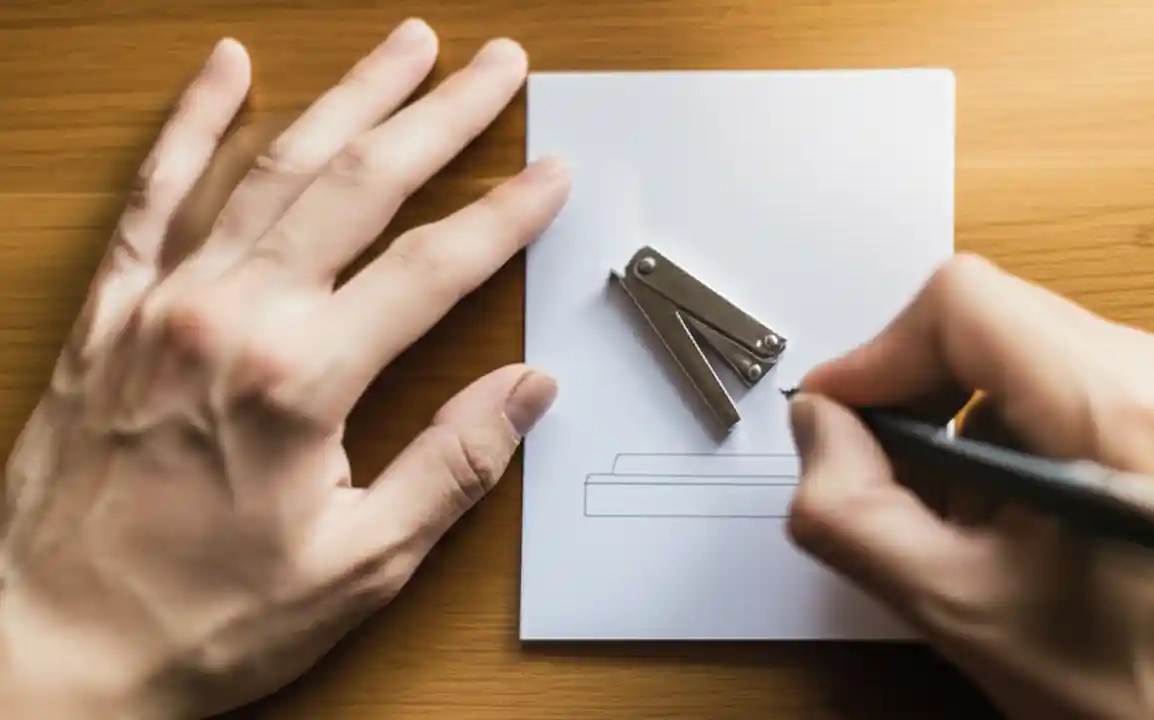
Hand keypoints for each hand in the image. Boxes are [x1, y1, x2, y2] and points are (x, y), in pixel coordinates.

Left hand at [0, 19, 568, 717]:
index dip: (505, 216)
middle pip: (360, 187)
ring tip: (406, 44)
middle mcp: (230, 318)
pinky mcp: (111, 311)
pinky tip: (226, 68)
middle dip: (440, 117)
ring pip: (272, 168)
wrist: (47, 646)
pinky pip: (154, 193)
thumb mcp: (358, 566)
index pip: (433, 268)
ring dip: (347, 98)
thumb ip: (451, 466)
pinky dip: (191, 124)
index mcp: (300, 381)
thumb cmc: (203, 620)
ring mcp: (163, 303)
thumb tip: (528, 387)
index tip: (551, 175)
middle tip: (497, 66)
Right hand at [787, 255, 1153, 718]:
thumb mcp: (957, 608)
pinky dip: (994, 430)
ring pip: (1009, 346)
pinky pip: (1048, 378)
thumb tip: (818, 428)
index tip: (839, 415)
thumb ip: (853, 513)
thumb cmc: (1138, 690)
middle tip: (883, 470)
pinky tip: (997, 511)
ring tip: (949, 509)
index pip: (960, 303)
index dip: (877, 355)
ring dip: (950, 416)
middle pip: (983, 317)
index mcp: (1117, 407)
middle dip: (911, 389)